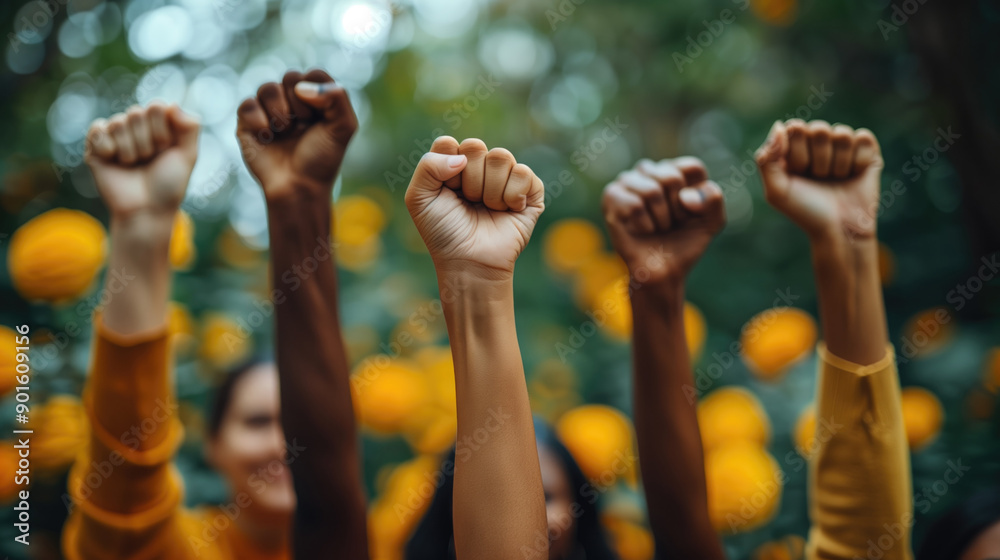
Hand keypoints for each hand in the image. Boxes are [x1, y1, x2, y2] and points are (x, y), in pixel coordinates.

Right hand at [85, 102, 199, 218]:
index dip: (162, 131)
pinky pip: (97, 129)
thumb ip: (190, 127)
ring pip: (118, 122)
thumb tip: (172, 104)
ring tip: (133, 165)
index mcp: (158, 125)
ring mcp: (115, 136)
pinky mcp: (95, 146)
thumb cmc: (169, 185)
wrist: (146, 209)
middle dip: (147, 142)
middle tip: (149, 160)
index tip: (165, 151)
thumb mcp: (188, 155)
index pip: (156, 107)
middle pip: (136, 112)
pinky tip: (113, 160)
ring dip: (130, 149)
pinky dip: (107, 146)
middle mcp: (136, 127)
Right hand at [237, 69, 357, 199]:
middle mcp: (293, 101)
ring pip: (267, 87)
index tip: (320, 117)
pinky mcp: (248, 122)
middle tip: (302, 126)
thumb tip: (302, 86)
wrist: (297, 186)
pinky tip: (267, 135)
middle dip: (299, 104)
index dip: (317, 92)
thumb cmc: (321, 159)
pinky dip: (258, 119)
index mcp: (317, 100)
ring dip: (279, 111)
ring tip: (285, 132)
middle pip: (291, 76)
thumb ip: (337, 98)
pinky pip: (247, 104)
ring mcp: (269, 110)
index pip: (314, 74)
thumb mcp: (343, 128)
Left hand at [404, 136, 544, 278]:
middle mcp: (480, 167)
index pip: (448, 143)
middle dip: (468, 180)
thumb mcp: (419, 199)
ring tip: (487, 209)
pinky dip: (512, 195)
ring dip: (490, 190)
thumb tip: (461, 157)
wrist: (470, 263)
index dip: (445, 169)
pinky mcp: (530, 190)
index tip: (446, 193)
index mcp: (453, 165)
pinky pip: (523, 173)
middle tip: (468, 202)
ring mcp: (506, 177)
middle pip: (475, 146)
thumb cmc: (444, 233)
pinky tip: (508, 210)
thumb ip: (427, 166)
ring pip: (501, 156)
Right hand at [602, 157, 724, 285]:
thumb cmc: (685, 243)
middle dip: (677, 209)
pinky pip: (634, 205)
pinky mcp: (611, 196)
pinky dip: (644, 225)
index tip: (690, 214)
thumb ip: (713, 199)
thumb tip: (685, 196)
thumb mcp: (712, 221)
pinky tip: (640, 230)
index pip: (691, 167)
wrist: (663, 272)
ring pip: (652, 191)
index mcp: (675, 170)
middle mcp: (650, 171)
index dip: (696, 197)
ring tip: (656, 227)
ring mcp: (628, 181)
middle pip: (671, 177)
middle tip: (671, 224)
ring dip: (660, 219)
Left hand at [755, 119, 882, 242]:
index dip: (798, 154)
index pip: (795, 128)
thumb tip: (780, 126)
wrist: (840, 230)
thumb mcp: (776, 191)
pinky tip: (853, 175)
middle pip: (819, 128)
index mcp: (793, 147)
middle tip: (819, 179)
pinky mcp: (866, 149)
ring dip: (838, 164)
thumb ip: (766, 159)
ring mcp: (842, 144)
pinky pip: (863, 138)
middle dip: (818, 160)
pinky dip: (858, 161)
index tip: (799, 174)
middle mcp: (817, 142)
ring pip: (842, 134)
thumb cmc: (806, 211)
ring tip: (835, 179)